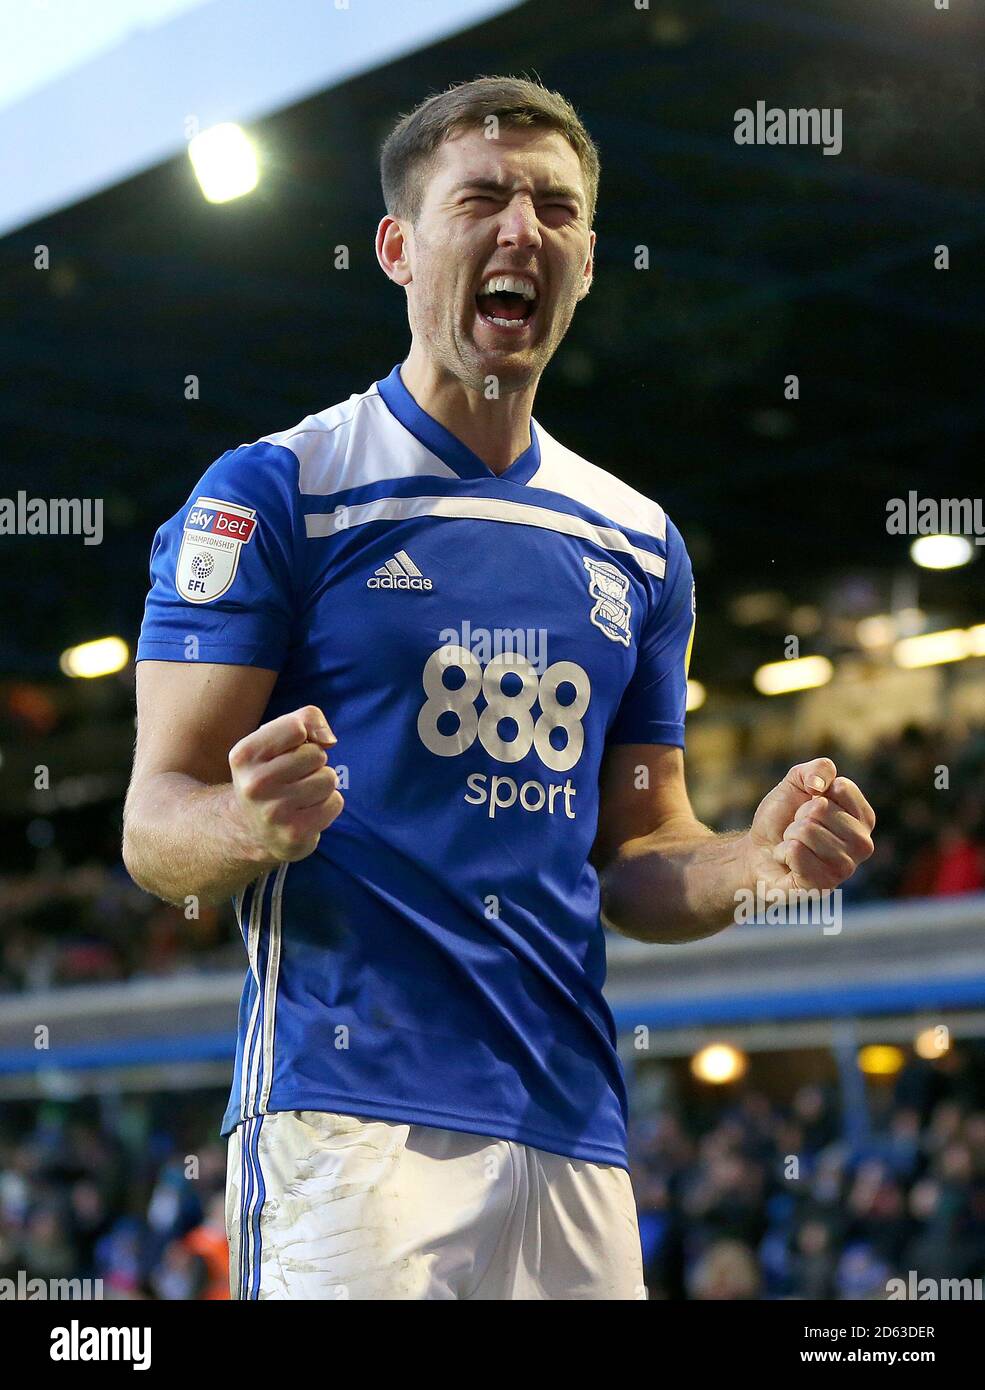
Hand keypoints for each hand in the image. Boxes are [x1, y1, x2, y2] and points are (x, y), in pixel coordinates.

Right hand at [228, 705, 342, 863]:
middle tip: (294, 778)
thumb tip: (329, 740)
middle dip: (314, 763)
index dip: (304, 736)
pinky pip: (335, 803)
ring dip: (322, 784)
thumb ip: (306, 719)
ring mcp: (273, 812)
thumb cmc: (272, 772)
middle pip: (317, 755)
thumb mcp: (277, 737)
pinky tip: (307, 811)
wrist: (252, 827)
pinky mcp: (294, 834)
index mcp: (244, 755)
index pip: (297, 728)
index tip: (292, 750)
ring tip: (301, 795)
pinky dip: (328, 805)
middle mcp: (254, 784)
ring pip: (329, 779)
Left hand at [744, 757, 874, 893]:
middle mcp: (862, 845)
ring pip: (807, 832)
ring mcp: (844, 869)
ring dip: (790, 835)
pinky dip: (783, 851)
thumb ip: (816, 769)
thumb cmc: (782, 818)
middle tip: (797, 830)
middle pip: (821, 810)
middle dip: (799, 816)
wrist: (758, 851)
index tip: (810, 805)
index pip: (842, 787)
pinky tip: (788, 862)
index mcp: (863, 819)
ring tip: (793, 845)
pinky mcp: (822, 886)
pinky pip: (796, 852)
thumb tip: (821, 784)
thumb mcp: (796, 783)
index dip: (815, 791)